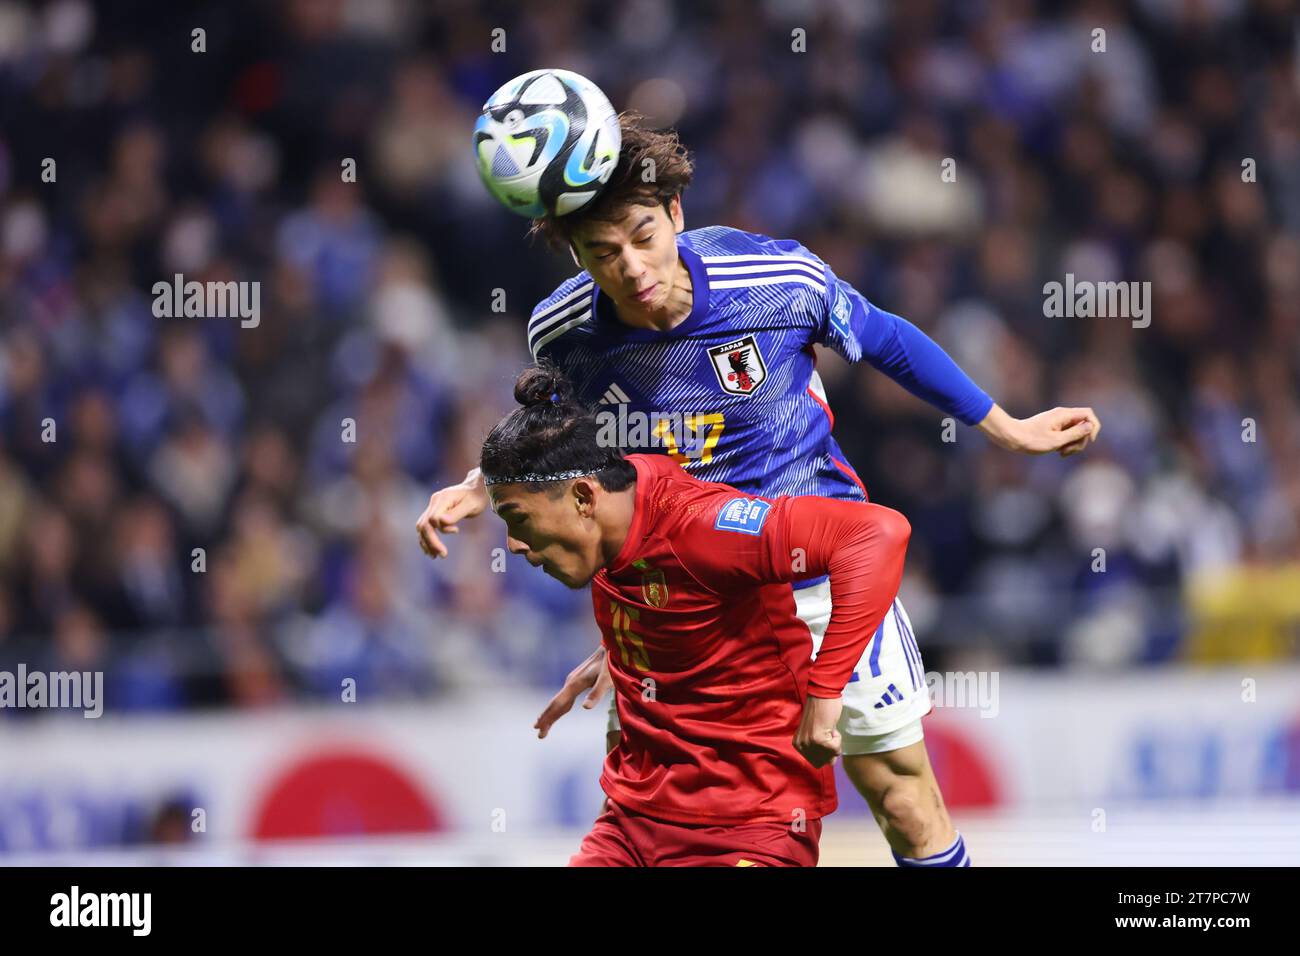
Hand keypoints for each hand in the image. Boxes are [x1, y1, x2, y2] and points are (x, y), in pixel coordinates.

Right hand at [416, 468, 488, 558]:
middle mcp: (434, 501)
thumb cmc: (476, 497)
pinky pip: (425, 526)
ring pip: (422, 526)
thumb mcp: (471, 505)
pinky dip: (426, 538)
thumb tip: (441, 522)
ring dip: (426, 542)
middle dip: (431, 541)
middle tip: (443, 555)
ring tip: (435, 555)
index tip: (456, 531)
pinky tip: (431, 549)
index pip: (433, 519)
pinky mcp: (434, 511)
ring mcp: (432, 506)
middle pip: (424, 524)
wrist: (476, 488)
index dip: (441, 530)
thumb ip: (457, 513)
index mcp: (443, 499)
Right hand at [534, 646, 612, 738]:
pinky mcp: (578, 679)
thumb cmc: (612, 663)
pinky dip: (559, 706)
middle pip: (556, 703)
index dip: (549, 716)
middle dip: (546, 718)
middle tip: (538, 732)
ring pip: (559, 700)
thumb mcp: (607, 679)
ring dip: (551, 713)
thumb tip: (585, 708)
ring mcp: (573, 680)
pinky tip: (560, 709)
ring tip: (543, 724)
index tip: (538, 728)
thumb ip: (597, 693)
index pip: (558, 704)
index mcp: (575, 684)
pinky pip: (565, 696)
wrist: (612, 644)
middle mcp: (571, 682)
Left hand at [793, 695, 842, 767]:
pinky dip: (838, 738)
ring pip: (831, 755)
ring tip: (828, 727)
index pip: (816, 762)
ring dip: (835, 742)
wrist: (823, 694)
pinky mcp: (818, 739)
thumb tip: (831, 764)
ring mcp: (809, 743)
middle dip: (831, 748)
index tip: (823, 734)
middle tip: (826, 731)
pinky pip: (836, 748)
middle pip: (824, 761)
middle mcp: (801, 745)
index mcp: (798, 744)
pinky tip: (830, 726)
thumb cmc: (822, 711)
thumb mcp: (818, 733)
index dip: (826, 751)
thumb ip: (821, 749)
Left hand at [977, 403, 1100, 457]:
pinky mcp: (1054, 429)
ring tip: (1061, 453)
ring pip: (1076, 432)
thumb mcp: (1055, 440)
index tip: (1090, 440)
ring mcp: (1058, 422)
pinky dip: (1066, 444)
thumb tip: (1090, 426)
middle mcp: (1062, 416)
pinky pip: (1067, 436)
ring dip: (1073, 444)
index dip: (1094, 426)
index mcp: (1063, 415)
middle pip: (1083, 426)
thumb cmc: (1031, 440)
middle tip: (1067, 451)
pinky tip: (1058, 452)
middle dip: (1080, 440)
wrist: (1012, 438)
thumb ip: (1074, 433)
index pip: (1088, 414)